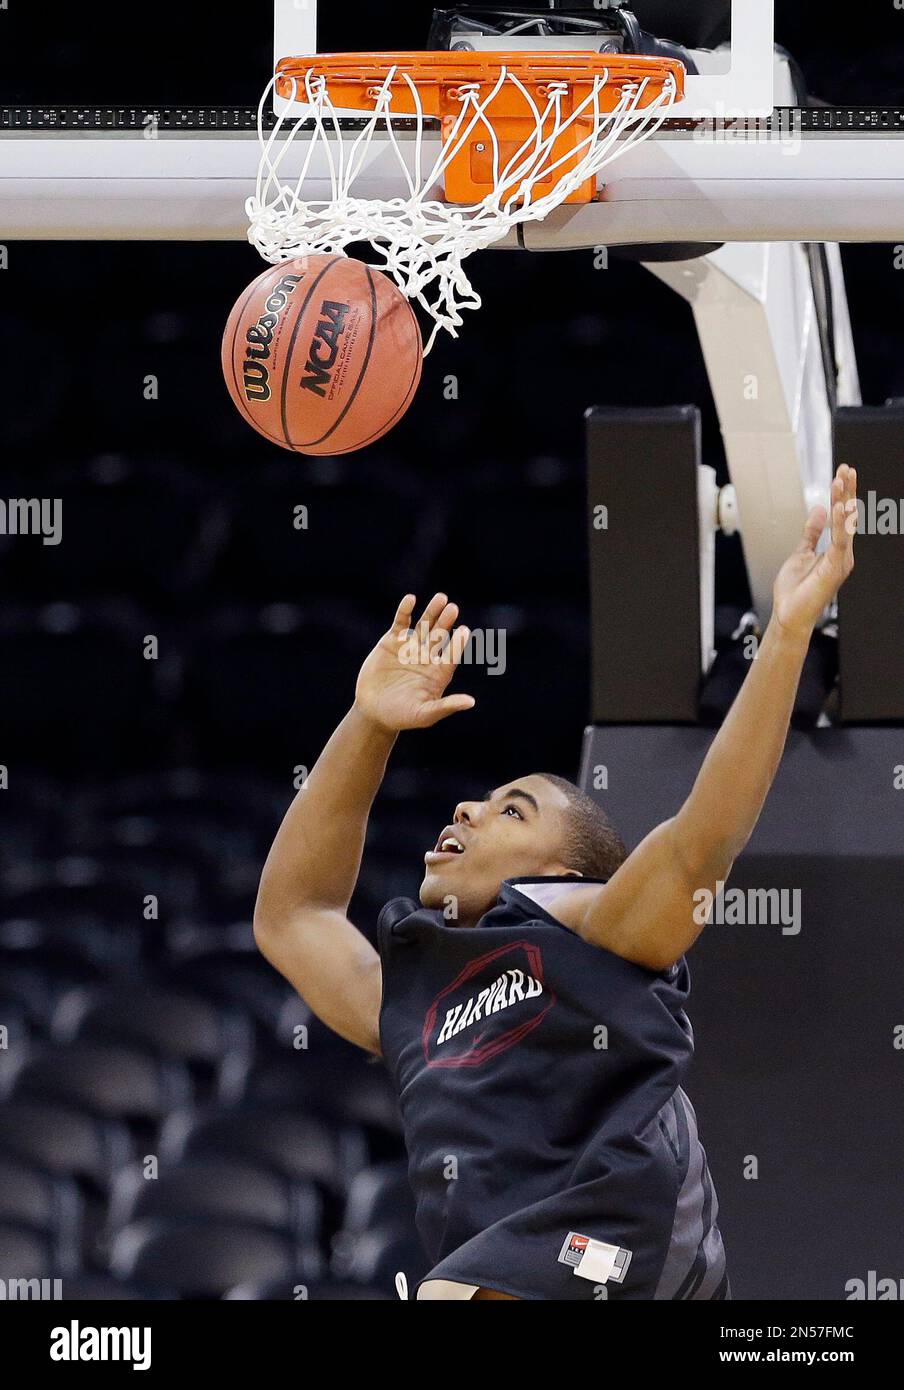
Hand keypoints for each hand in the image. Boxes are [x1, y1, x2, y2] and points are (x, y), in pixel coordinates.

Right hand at [354, 593, 475, 731]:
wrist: (374, 711)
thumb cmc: (402, 717)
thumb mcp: (425, 715)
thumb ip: (446, 706)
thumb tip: (471, 702)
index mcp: (439, 672)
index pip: (452, 654)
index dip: (458, 643)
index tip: (464, 631)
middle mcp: (427, 657)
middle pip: (439, 635)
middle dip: (446, 622)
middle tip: (453, 608)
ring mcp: (410, 647)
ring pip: (424, 625)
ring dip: (431, 612)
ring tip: (441, 598)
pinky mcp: (392, 641)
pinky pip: (400, 622)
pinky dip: (405, 611)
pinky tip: (411, 599)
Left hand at [772, 465, 856, 640]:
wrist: (789, 615)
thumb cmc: (794, 591)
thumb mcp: (801, 552)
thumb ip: (812, 532)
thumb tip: (818, 510)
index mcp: (837, 550)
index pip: (842, 517)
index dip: (842, 495)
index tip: (841, 473)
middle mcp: (843, 554)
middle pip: (849, 517)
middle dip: (847, 491)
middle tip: (846, 468)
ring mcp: (842, 561)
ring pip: (846, 525)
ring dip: (844, 500)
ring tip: (842, 479)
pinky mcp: (836, 568)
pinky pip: (840, 541)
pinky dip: (840, 523)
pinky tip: (839, 506)